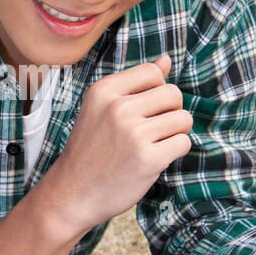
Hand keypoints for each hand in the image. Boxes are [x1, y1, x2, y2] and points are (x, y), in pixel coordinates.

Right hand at [40, 53, 191, 237]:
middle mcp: (118, 108)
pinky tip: (156, 158)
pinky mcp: (148, 159)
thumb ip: (136, 84)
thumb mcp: (103, 109)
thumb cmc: (91, 150)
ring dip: (176, 132)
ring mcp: (133, 134)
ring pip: (183, 118)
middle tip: (154, 130)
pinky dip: (175, 151)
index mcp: (104, 91)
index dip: (156, 91)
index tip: (144, 110)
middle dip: (171, 111)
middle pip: (173, 93)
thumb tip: (167, 60)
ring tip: (155, 144)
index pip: (153, 72)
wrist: (72, 194)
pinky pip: (183, 143)